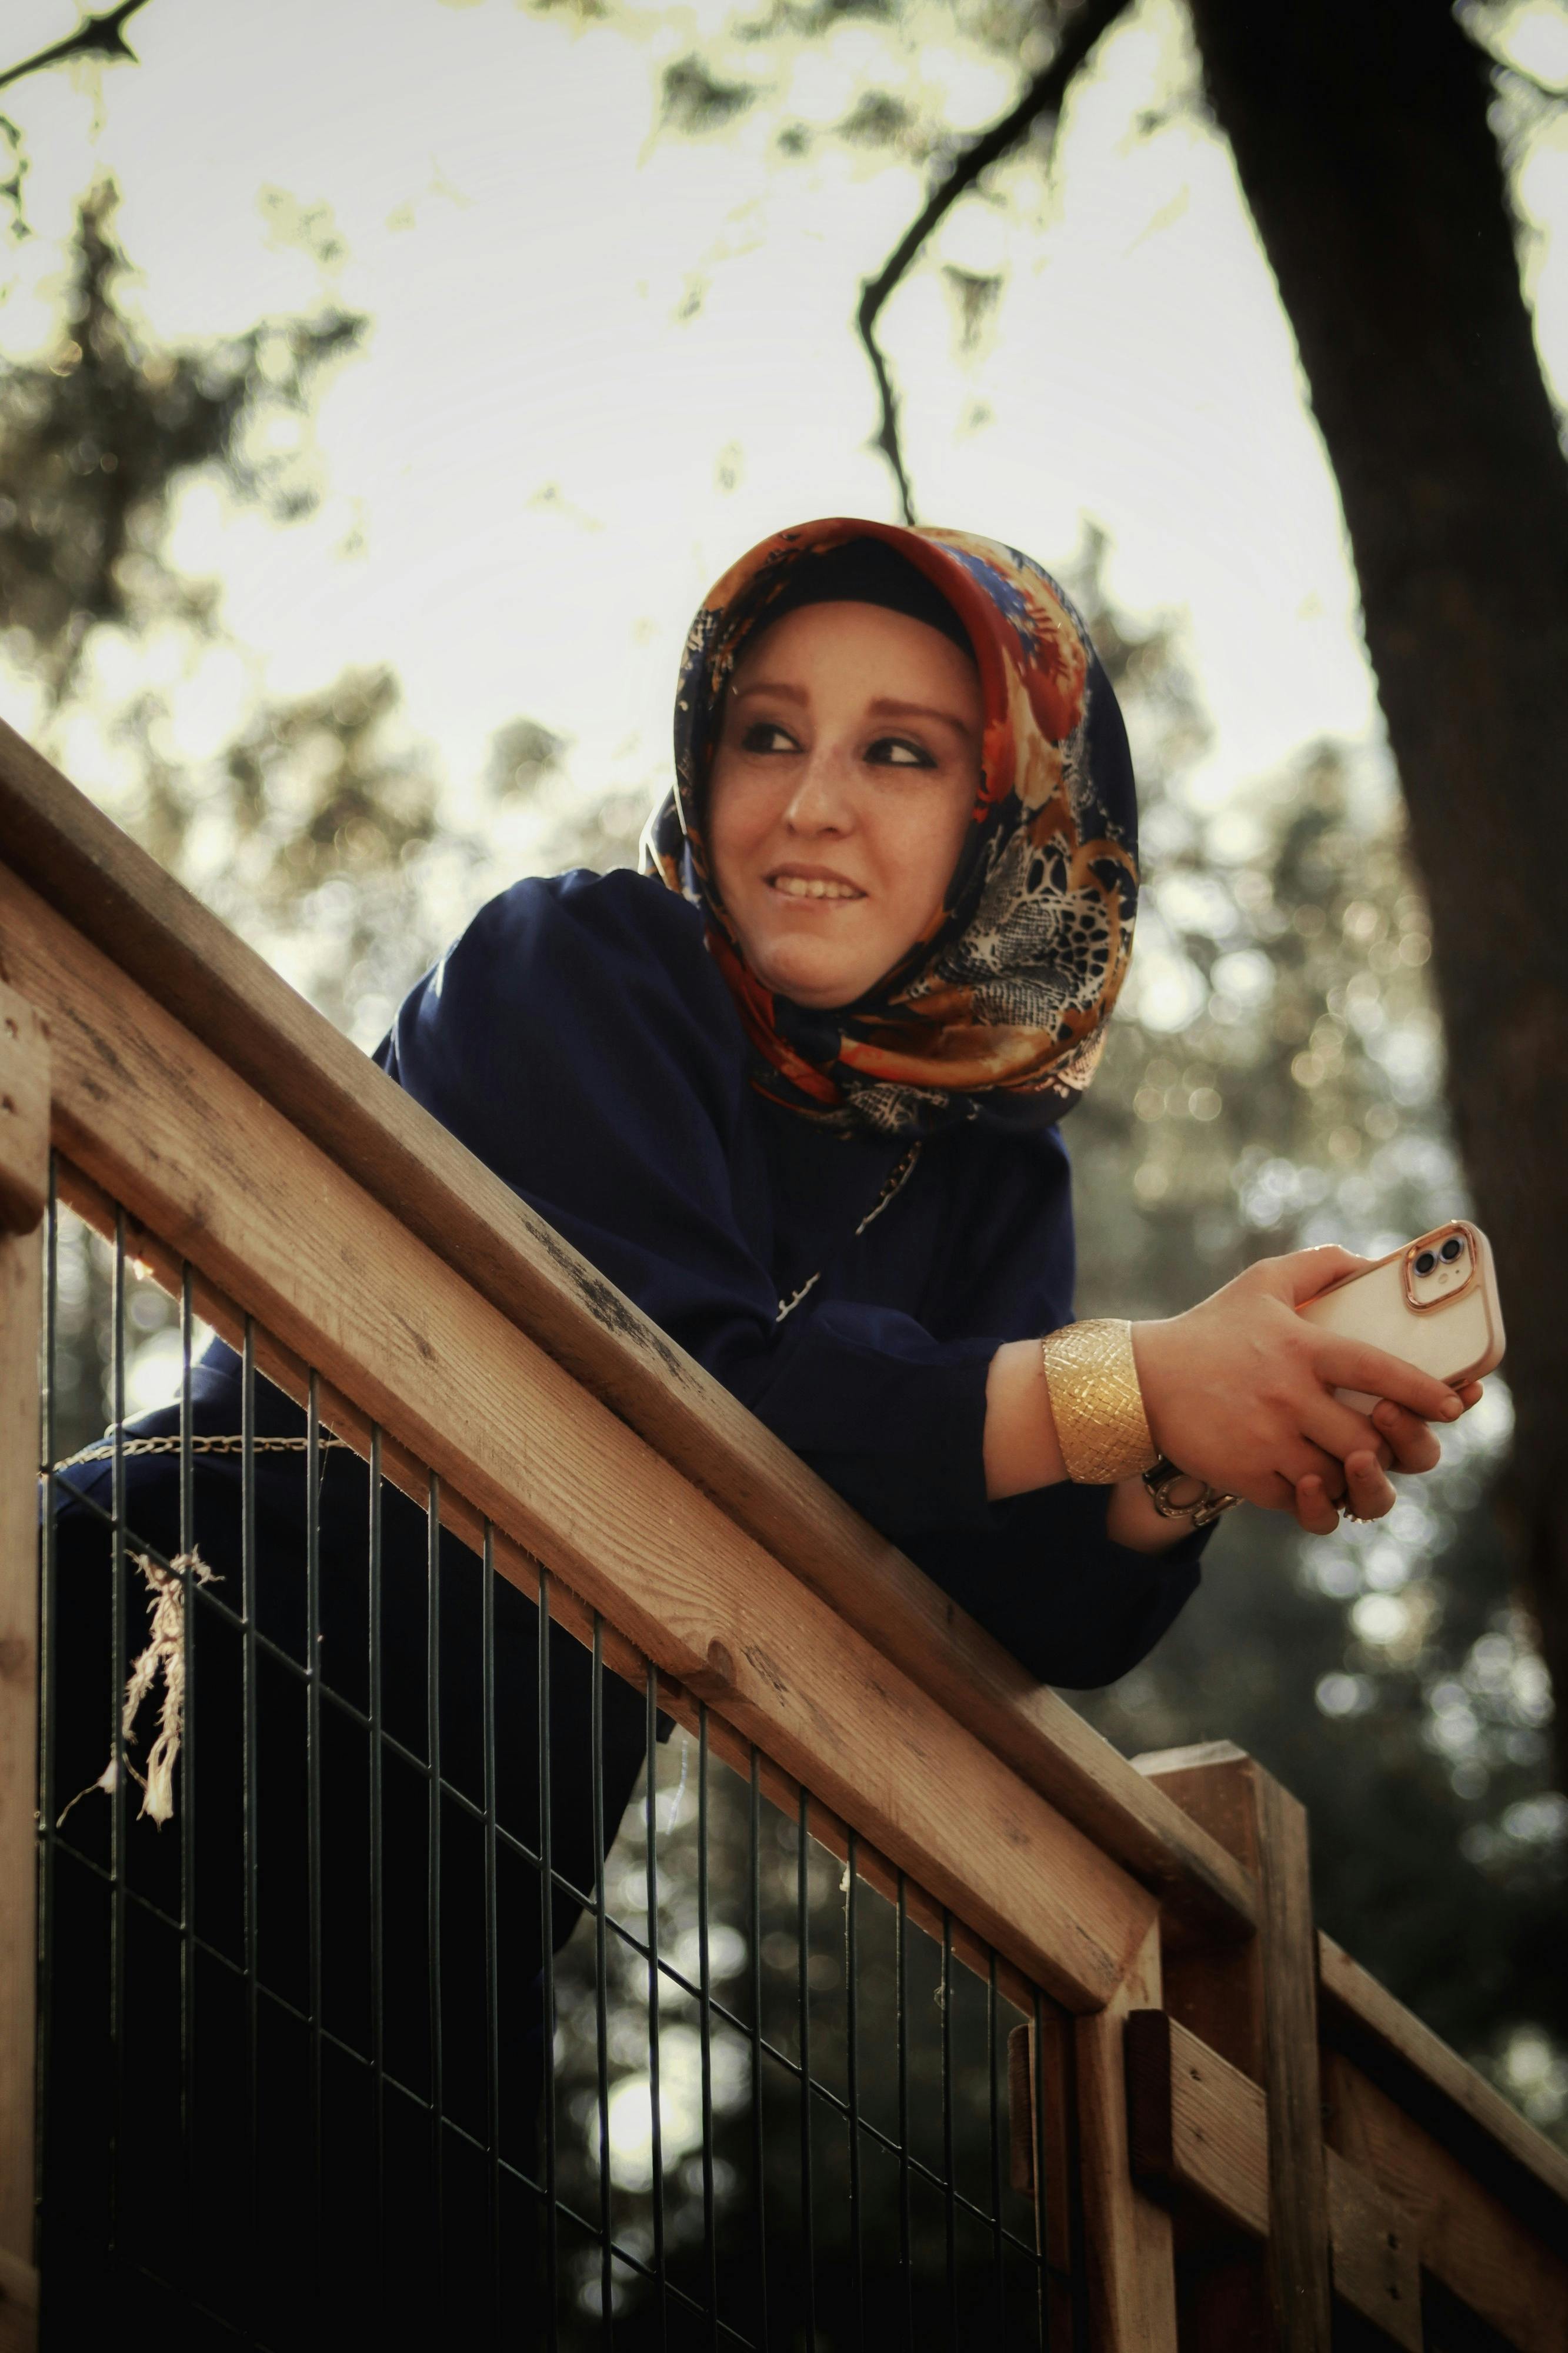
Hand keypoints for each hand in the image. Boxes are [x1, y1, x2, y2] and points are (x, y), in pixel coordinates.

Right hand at [1131, 1246, 1469, 1520]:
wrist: (1140, 1381)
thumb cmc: (1210, 1330)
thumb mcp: (1261, 1283)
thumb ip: (1319, 1267)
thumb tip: (1372, 1264)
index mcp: (1301, 1348)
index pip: (1379, 1370)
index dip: (1424, 1391)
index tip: (1452, 1405)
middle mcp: (1288, 1397)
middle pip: (1369, 1440)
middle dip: (1395, 1450)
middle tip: (1392, 1444)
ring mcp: (1267, 1440)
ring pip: (1341, 1478)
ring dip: (1357, 1478)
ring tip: (1355, 1467)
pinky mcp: (1246, 1475)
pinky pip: (1302, 1503)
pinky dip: (1318, 1500)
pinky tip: (1314, 1483)